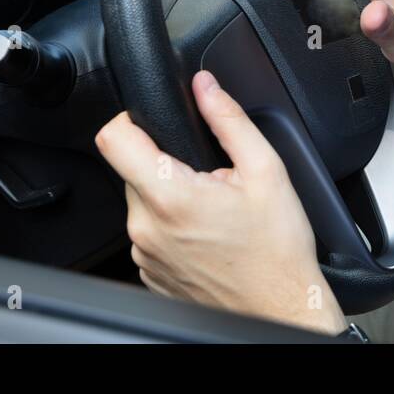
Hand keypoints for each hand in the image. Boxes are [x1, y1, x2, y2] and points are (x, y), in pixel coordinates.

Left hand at [95, 69, 346, 335]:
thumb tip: (206, 87)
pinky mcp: (149, 273)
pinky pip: (149, 234)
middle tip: (207, 178)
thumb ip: (229, 120)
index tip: (153, 122)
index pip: (113, 139)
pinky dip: (171, 227)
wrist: (279, 307)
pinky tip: (206, 234)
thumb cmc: (276, 250)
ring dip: (168, 197)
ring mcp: (144, 255)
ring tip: (211, 210)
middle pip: (131, 170)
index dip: (130, 120)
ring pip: (141, 202)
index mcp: (171, 196)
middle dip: (165, 163)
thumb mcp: (266, 170)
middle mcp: (147, 228)